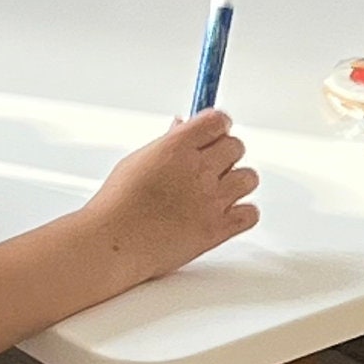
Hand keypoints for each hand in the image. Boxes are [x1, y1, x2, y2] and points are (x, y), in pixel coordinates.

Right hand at [86, 112, 258, 285]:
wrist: (113, 243)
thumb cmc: (116, 205)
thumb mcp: (136, 162)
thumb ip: (166, 143)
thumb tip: (181, 127)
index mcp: (177, 147)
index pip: (217, 121)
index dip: (218, 125)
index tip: (215, 131)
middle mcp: (198, 169)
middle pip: (236, 146)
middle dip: (225, 152)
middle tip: (211, 164)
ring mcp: (211, 199)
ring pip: (249, 177)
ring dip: (237, 181)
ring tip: (218, 190)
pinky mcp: (217, 229)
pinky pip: (250, 214)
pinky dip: (242, 214)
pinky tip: (225, 213)